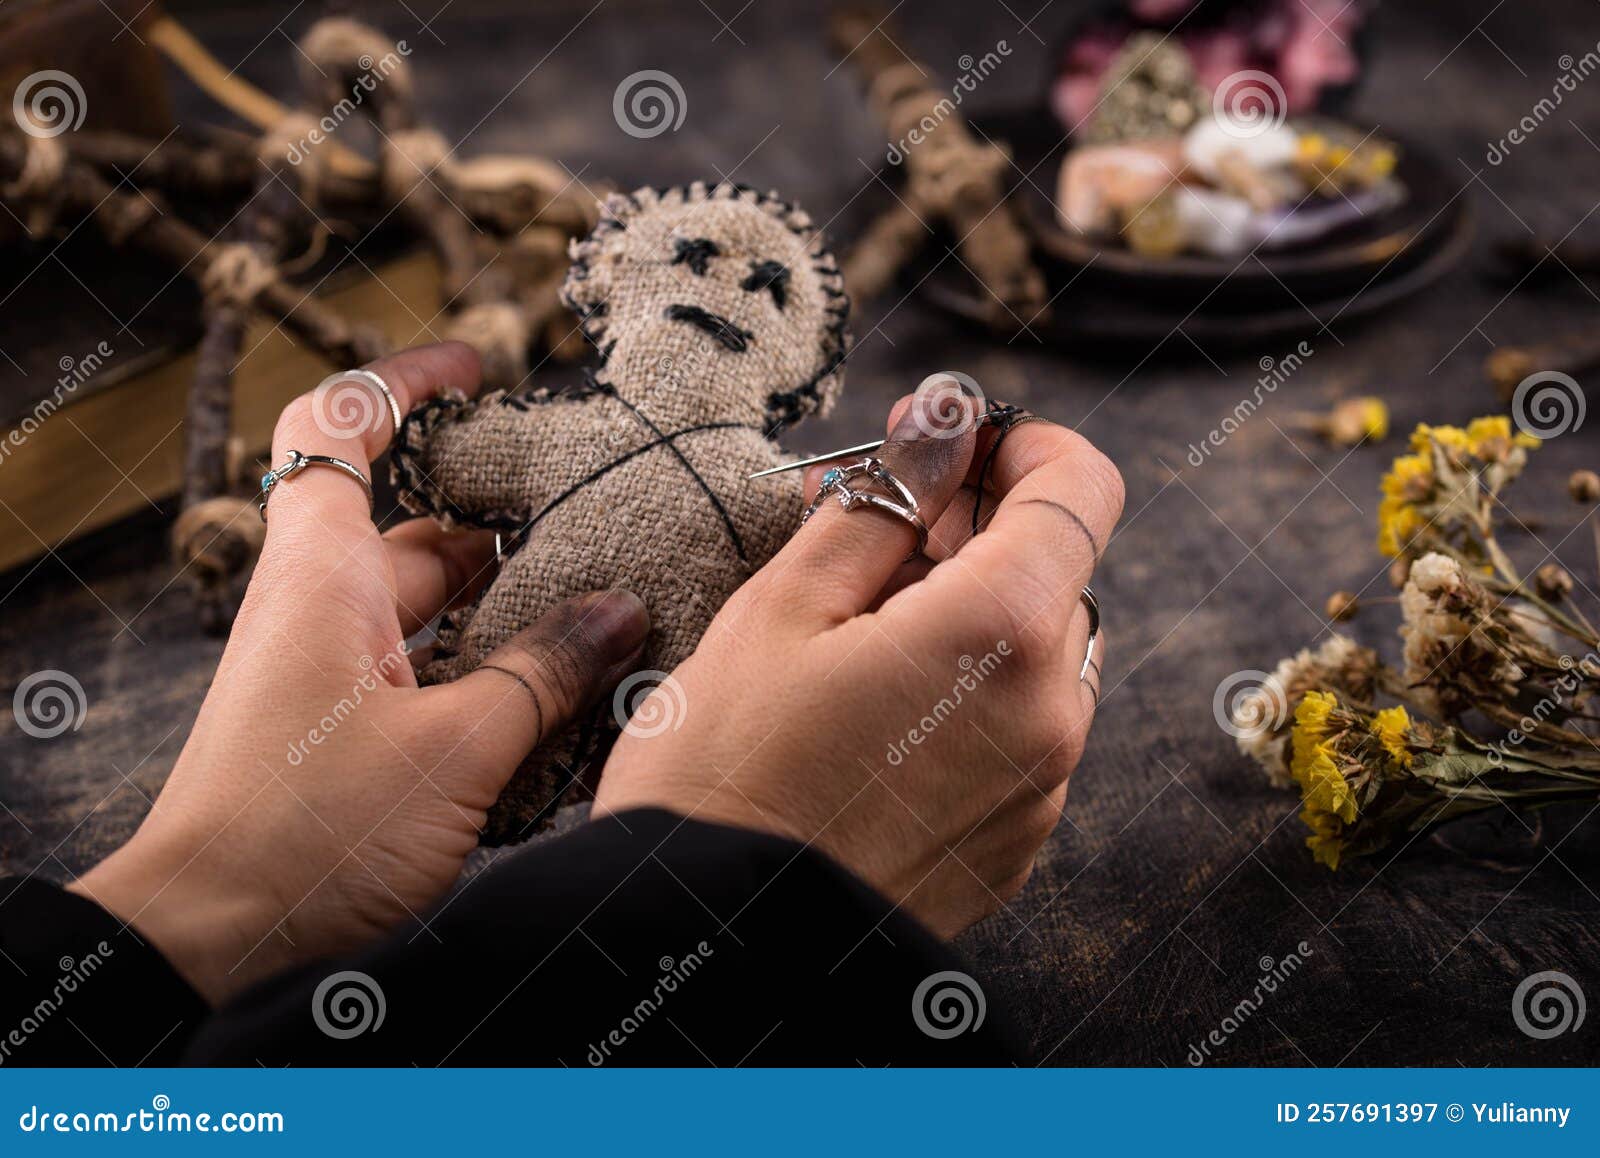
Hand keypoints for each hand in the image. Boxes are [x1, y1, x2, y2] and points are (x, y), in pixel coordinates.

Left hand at [71, 343, 650, 1004]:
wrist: (208, 947)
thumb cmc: (304, 837)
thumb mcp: (454, 749)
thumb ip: (545, 673)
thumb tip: (621, 612)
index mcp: (323, 578)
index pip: (335, 430)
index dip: (401, 384)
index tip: (477, 367)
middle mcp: (323, 613)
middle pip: (418, 532)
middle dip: (508, 525)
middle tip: (601, 522)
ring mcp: (334, 678)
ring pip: (435, 614)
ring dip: (511, 612)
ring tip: (608, 616)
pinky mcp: (348, 737)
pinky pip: (431, 679)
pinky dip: (492, 677)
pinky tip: (565, 702)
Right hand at [596, 386, 1122, 936]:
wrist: (715, 951)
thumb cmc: (725, 772)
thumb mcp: (782, 609)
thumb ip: (881, 506)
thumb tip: (942, 427)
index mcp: (1002, 634)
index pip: (1081, 488)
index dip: (1028, 444)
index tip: (963, 446)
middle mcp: (1051, 713)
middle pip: (1056, 572)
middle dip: (978, 533)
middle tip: (873, 538)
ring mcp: (1042, 788)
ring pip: (1038, 654)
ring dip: (973, 616)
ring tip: (860, 637)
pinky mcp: (1016, 842)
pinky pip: (1022, 732)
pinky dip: (972, 695)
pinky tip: (878, 713)